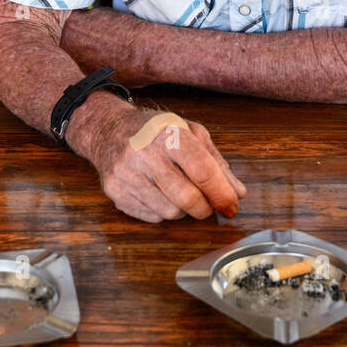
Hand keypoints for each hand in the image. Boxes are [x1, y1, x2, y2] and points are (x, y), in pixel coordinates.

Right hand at [87, 103, 246, 223]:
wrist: (109, 130)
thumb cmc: (156, 131)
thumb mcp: (190, 133)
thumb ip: (216, 163)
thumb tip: (237, 192)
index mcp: (170, 134)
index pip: (203, 171)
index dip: (222, 193)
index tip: (232, 205)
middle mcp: (146, 153)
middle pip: (187, 198)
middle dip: (205, 208)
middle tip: (209, 205)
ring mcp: (127, 174)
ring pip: (170, 212)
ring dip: (183, 210)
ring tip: (180, 193)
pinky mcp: (115, 191)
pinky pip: (151, 217)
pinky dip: (163, 212)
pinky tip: (160, 194)